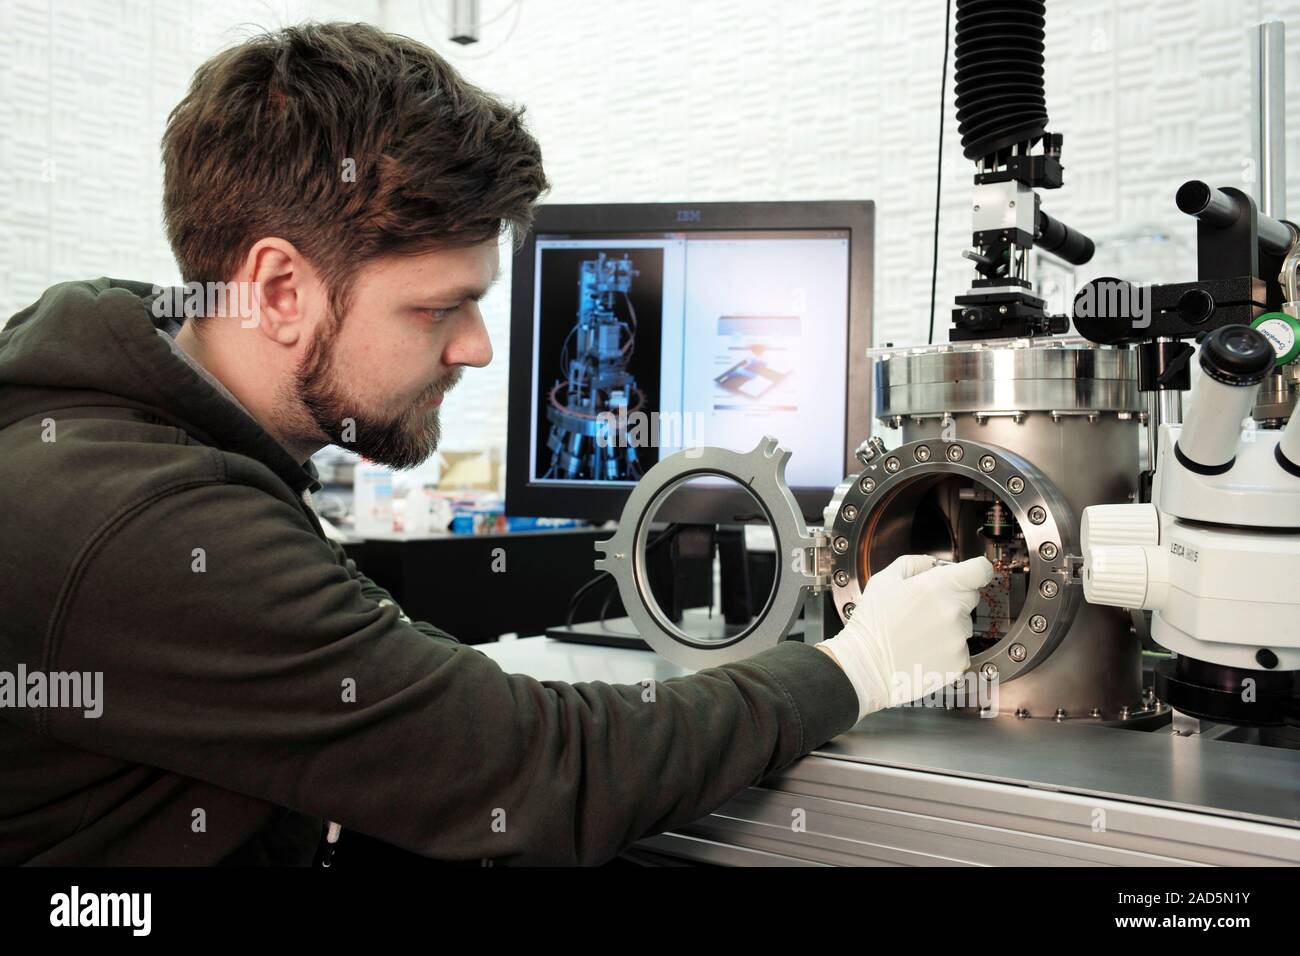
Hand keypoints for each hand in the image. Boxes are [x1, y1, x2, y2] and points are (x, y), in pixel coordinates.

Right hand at [816, 554, 993, 719]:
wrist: (866, 666)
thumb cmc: (872, 625)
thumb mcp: (884, 580)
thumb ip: (915, 563)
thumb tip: (934, 564)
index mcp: (937, 586)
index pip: (979, 570)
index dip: (975, 570)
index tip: (971, 575)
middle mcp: (953, 611)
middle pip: (971, 597)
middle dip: (954, 599)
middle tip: (925, 610)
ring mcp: (958, 639)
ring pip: (964, 624)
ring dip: (950, 625)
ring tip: (920, 633)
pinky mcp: (959, 662)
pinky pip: (961, 649)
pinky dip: (947, 648)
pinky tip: (923, 649)